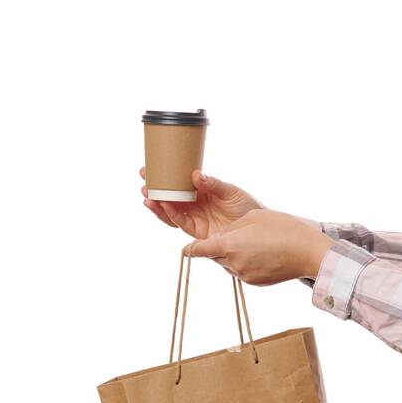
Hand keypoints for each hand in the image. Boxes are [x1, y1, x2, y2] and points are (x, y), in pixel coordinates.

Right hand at [140, 166, 263, 241]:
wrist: (257, 229)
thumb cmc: (246, 207)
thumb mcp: (230, 191)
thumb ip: (212, 184)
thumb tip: (196, 175)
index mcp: (200, 191)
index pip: (177, 183)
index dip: (162, 178)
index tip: (147, 170)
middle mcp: (194, 205)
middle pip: (169, 198)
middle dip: (154, 191)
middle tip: (143, 183)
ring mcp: (195, 218)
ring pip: (171, 212)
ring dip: (158, 205)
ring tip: (148, 196)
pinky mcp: (198, 232)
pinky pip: (181, 223)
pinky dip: (170, 215)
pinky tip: (163, 206)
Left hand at [183, 209, 333, 285]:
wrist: (308, 252)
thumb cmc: (282, 229)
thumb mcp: (252, 218)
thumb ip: (231, 229)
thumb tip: (221, 238)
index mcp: (228, 246)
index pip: (198, 250)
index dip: (191, 249)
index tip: (185, 249)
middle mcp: (232, 264)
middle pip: (215, 256)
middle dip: (218, 247)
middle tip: (233, 235)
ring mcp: (244, 276)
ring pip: (229, 264)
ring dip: (233, 254)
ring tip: (253, 242)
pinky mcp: (255, 282)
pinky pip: (242, 271)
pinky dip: (246, 262)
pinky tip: (262, 253)